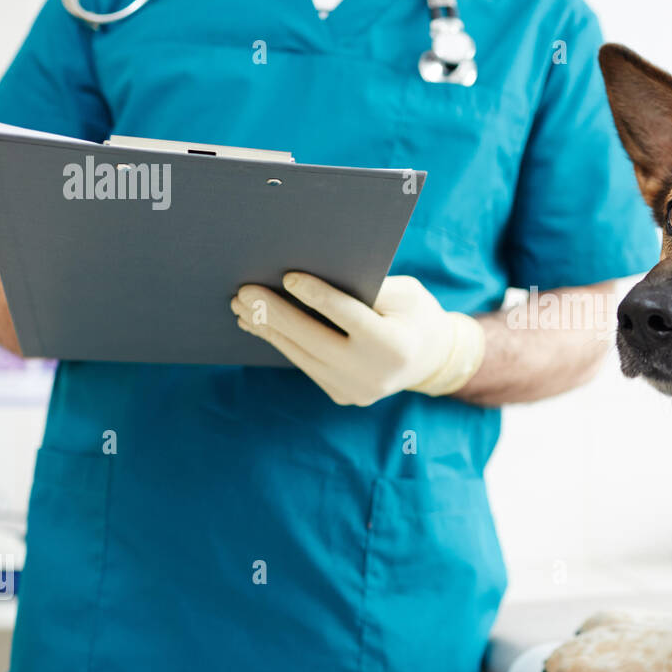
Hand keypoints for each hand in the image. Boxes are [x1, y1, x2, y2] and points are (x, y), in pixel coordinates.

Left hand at [231, 273, 484, 405]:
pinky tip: (260, 325)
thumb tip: (313, 276)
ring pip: (302, 356)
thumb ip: (370, 287)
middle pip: (314, 340)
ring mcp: (356, 390)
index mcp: (395, 346)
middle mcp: (374, 374)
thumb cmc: (414, 314)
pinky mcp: (342, 395)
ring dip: (269, 330)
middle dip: (276, 314)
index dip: (317, 295)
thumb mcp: (405, 293)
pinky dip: (282, 344)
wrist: (429, 359)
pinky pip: (306, 365)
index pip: (348, 317)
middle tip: (245, 292)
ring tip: (242, 307)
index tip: (287, 276)